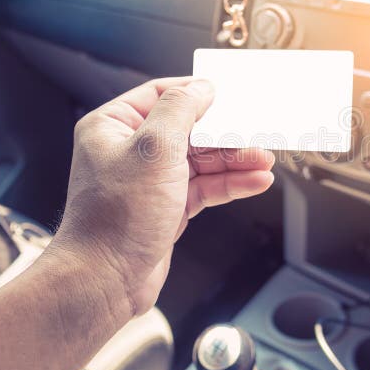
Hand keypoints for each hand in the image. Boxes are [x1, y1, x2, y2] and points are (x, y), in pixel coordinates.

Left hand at [50, 77, 274, 316]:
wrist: (104, 280)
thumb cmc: (115, 218)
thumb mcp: (153, 149)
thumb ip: (180, 111)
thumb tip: (201, 88)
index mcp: (114, 126)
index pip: (161, 94)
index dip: (196, 93)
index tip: (229, 94)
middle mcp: (130, 150)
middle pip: (189, 130)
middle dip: (225, 135)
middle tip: (257, 135)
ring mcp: (150, 180)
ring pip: (201, 161)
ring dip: (235, 161)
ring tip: (265, 162)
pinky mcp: (166, 207)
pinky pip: (204, 187)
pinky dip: (230, 184)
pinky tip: (254, 182)